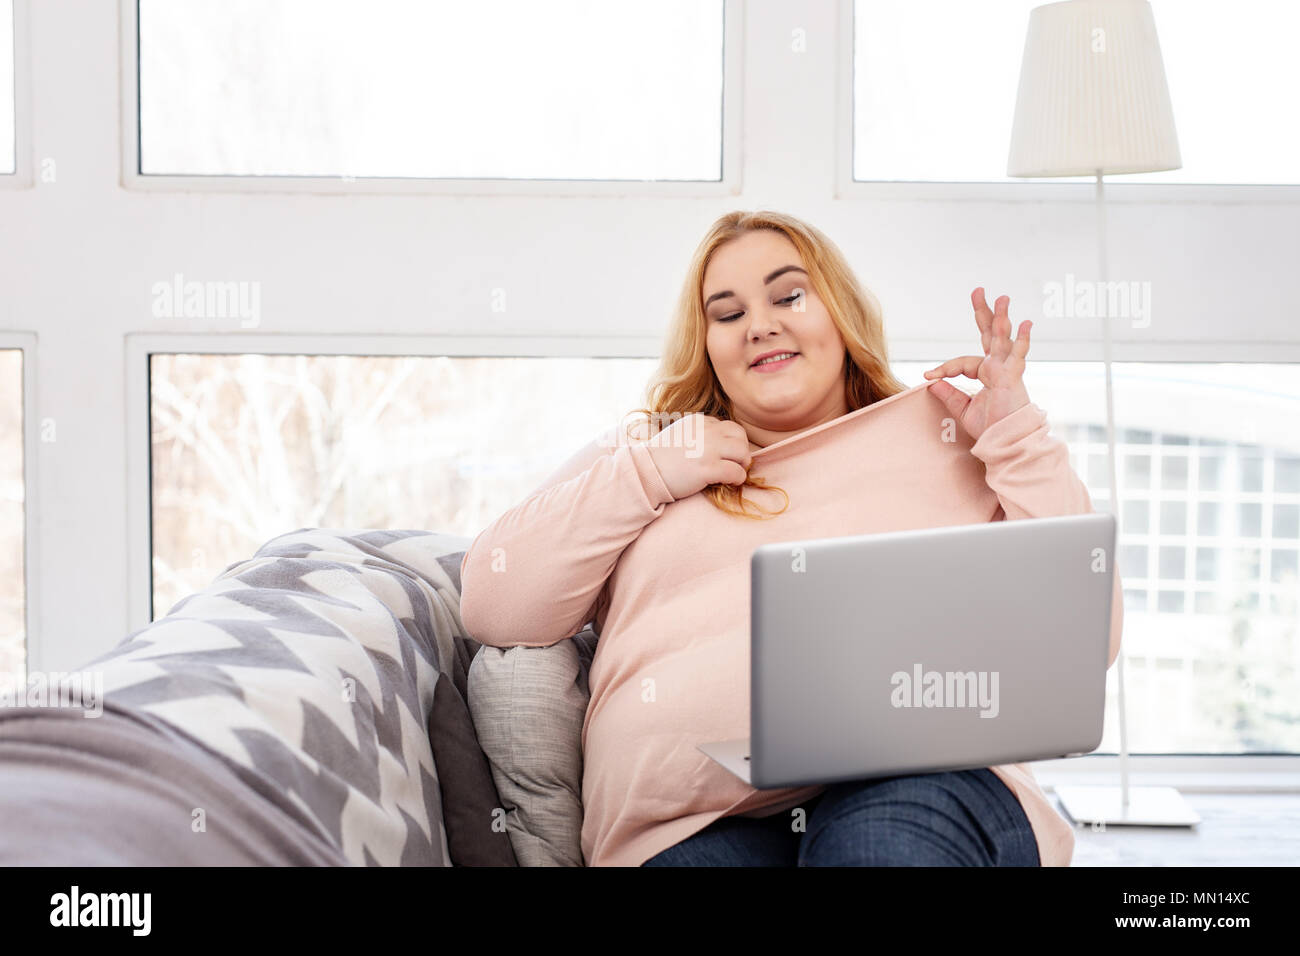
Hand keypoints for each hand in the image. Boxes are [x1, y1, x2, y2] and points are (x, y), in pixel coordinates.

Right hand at [644, 413, 752, 499]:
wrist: (644, 472)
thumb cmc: (660, 457)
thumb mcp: (680, 434)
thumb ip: (699, 433)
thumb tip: (721, 444)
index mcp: (700, 421)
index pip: (729, 427)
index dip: (731, 442)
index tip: (724, 455)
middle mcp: (706, 432)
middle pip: (740, 436)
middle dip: (741, 450)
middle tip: (735, 463)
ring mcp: (708, 450)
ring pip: (742, 453)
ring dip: (742, 464)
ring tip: (734, 473)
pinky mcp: (708, 469)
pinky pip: (737, 472)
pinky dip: (737, 479)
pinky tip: (729, 483)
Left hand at [923, 288, 1032, 441]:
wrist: (1005, 442)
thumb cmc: (991, 427)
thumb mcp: (963, 409)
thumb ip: (949, 394)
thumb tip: (931, 382)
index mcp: (986, 373)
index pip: (961, 362)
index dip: (944, 368)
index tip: (928, 376)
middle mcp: (997, 367)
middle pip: (989, 334)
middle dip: (983, 312)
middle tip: (978, 290)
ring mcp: (1007, 370)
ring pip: (1003, 339)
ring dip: (1001, 318)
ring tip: (1003, 297)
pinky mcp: (1013, 378)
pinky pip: (1017, 356)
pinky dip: (1022, 340)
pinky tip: (1025, 323)